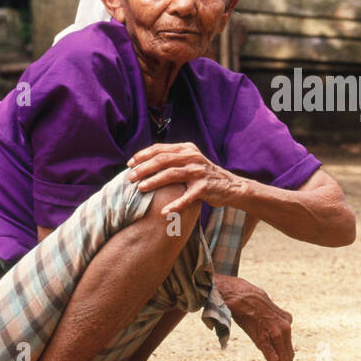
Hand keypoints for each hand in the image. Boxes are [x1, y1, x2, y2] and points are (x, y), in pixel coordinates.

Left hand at [127, 142, 243, 215]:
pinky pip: (186, 198)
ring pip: (172, 175)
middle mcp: (193, 157)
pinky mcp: (204, 188)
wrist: (231, 186)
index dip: (143, 155)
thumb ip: (173, 158)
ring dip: (154, 181)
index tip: (129, 163)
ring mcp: (199, 172)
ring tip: (140, 188)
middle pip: (163, 160)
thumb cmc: (204, 175)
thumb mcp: (190, 160)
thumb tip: (145, 161)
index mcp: (187, 149)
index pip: (160, 149)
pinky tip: (164, 212)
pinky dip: (175, 205)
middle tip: (130, 177)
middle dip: (144, 168)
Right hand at [215, 274, 293, 360]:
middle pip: (289, 353)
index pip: (289, 343)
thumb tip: (270, 321)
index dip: (287, 356)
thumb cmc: (248, 298)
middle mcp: (285, 327)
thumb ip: (271, 316)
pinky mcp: (265, 340)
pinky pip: (273, 359)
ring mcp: (276, 334)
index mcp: (286, 319)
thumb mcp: (266, 305)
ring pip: (283, 359)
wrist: (239, 294)